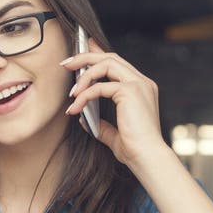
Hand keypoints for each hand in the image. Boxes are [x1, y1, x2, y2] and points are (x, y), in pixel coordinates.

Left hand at [61, 39, 165, 169]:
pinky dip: (84, 96)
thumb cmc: (134, 149)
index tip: (79, 56)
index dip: (97, 55)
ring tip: (70, 91)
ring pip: (106, 64)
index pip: (117, 63)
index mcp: (141, 88)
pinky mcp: (130, 92)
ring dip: (83, 73)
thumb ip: (101, 125)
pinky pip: (99, 87)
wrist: (147, 158)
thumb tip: (83, 119)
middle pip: (110, 57)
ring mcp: (138, 84)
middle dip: (85, 57)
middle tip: (66, 64)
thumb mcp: (114, 135)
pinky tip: (74, 108)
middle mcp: (141, 82)